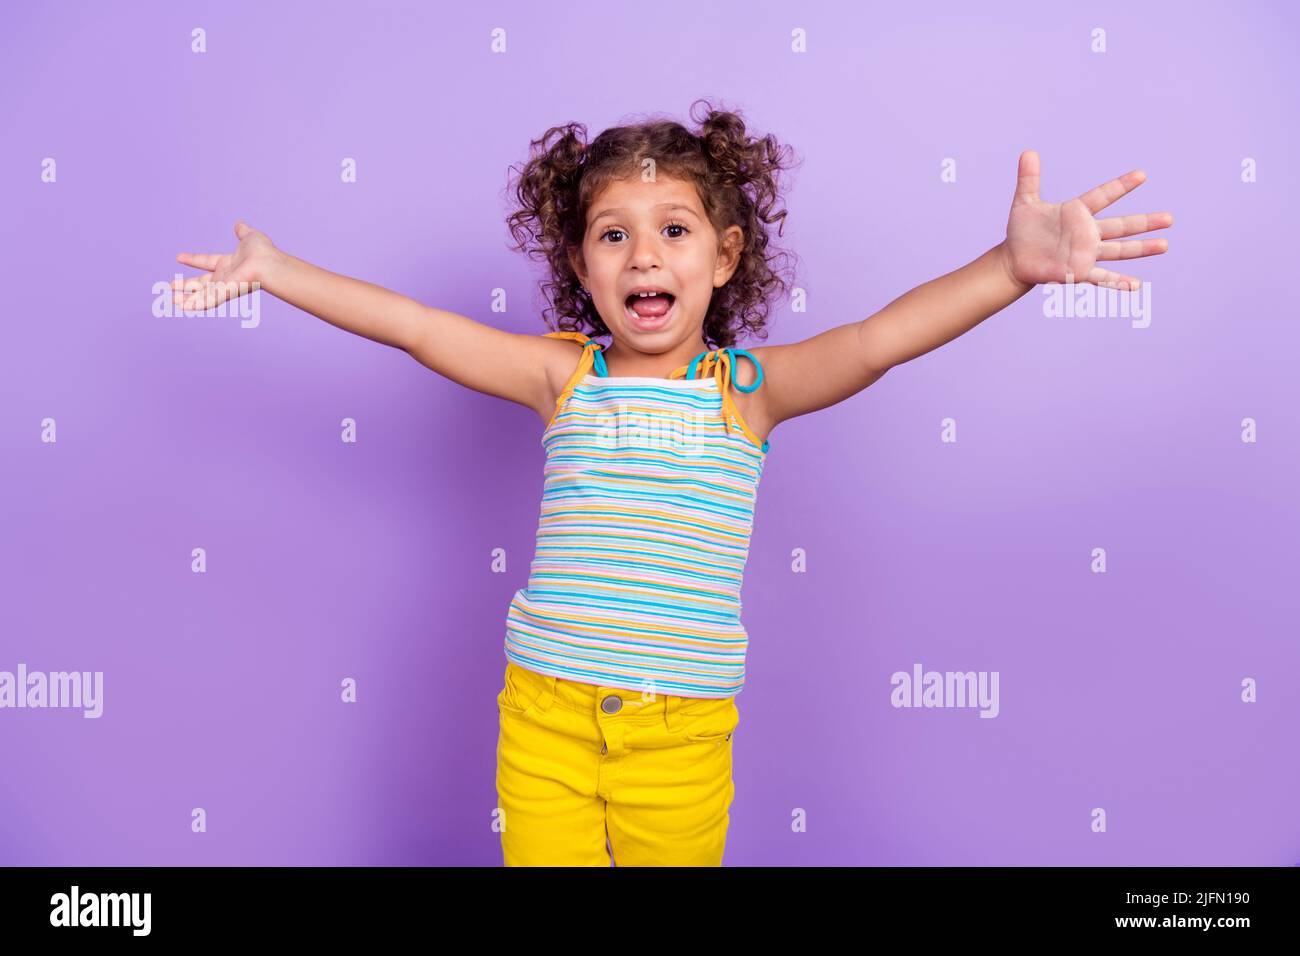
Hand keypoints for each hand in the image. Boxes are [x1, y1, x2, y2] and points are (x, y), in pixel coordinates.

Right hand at [173, 220, 281, 309]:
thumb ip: (242, 231)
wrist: (269, 263)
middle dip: (186, 285)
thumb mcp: (249, 237)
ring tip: (172, 300)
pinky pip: (207, 301)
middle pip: (201, 283)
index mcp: (228, 263)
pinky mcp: (224, 293)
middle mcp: (225, 277)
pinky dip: (195, 304)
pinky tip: (182, 307)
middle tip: (171, 286)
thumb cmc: (263, 252)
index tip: (179, 257)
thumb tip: (239, 224)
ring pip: (201, 295)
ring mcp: (224, 286)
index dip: (193, 259)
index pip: (207, 261)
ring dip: (187, 298)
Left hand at [1000, 150, 1172, 291]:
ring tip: (1164, 245)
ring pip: (1119, 250)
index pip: (1103, 196)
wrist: (1014, 259)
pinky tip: (1136, 286)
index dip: (1121, 186)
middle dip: (1145, 222)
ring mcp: (1085, 253)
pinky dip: (1118, 282)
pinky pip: (1102, 277)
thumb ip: (1029, 179)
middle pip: (1121, 226)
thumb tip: (1027, 152)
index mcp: (1077, 213)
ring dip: (1141, 248)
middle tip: (1170, 218)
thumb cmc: (1022, 231)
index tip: (1142, 175)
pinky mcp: (1078, 272)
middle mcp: (1087, 233)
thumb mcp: (1024, 202)